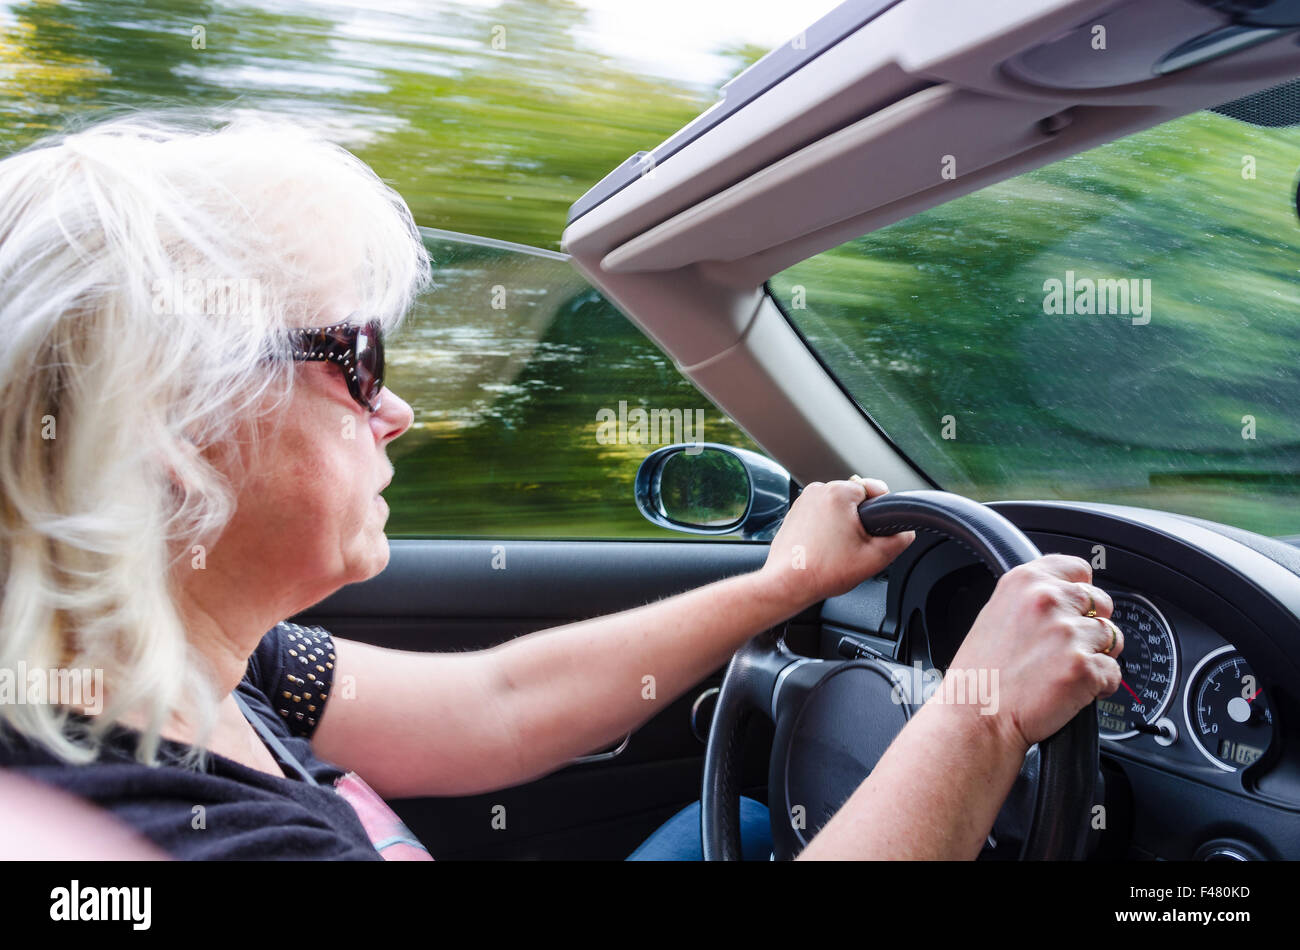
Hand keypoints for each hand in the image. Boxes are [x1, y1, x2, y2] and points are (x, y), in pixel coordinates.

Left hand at [759, 477, 914, 610]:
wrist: (788, 584)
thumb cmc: (824, 571)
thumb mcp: (876, 557)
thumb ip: (900, 539)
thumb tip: (906, 532)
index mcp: (839, 492)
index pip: (874, 489)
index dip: (880, 512)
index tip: (874, 531)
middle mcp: (818, 490)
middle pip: (854, 499)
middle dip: (859, 520)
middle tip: (854, 546)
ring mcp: (802, 501)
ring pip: (836, 508)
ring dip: (842, 525)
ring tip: (836, 550)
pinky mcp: (793, 513)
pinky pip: (819, 515)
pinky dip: (825, 529)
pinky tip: (823, 548)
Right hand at [946, 554, 1123, 753]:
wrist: (977, 717)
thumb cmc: (981, 674)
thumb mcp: (996, 614)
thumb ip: (1032, 599)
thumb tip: (1068, 597)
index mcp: (1025, 582)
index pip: (1079, 569)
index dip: (1081, 591)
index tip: (1075, 607)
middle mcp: (1048, 601)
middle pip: (1101, 602)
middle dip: (1091, 625)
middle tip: (1065, 648)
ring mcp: (1067, 633)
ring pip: (1111, 637)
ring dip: (1096, 655)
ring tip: (1064, 670)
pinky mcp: (1085, 667)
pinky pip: (1114, 672)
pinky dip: (1100, 684)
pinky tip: (1071, 689)